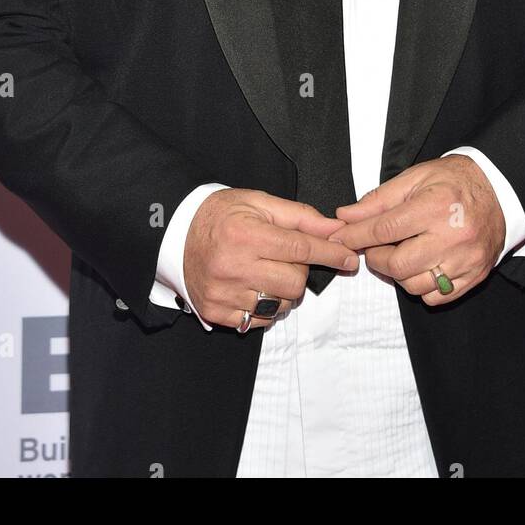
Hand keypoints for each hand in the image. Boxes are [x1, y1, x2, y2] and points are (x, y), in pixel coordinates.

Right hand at [183, 190, 359, 328]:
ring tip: (267, 272)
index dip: (330, 254)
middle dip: (300, 271)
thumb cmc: (221, 214)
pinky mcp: (215, 312)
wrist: (176, 232)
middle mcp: (233, 267)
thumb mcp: (259, 203)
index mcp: (246, 235)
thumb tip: (335, 228)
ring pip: (280, 305)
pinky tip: (253, 287)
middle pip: (294, 283)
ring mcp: (223, 293)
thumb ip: (299, 217)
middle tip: (285, 257)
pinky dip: (265, 307)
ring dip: (283, 291)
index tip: (349, 258)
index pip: (300, 249)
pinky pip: (258, 321)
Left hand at [331, 156, 505, 305]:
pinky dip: (421, 287)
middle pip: (397, 264)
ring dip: (397, 274)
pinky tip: (419, 266)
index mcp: (435, 207)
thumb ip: (379, 199)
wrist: (500, 189)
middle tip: (373, 246)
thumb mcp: (416, 177)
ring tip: (398, 254)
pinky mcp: (475, 276)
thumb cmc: (455, 180)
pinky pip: (437, 297)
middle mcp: (452, 237)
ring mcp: (465, 261)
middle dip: (375, 258)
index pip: (384, 230)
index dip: (356, 236)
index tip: (340, 238)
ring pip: (414, 286)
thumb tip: (346, 216)